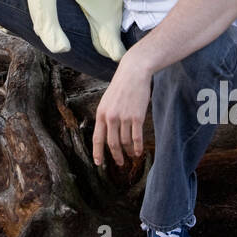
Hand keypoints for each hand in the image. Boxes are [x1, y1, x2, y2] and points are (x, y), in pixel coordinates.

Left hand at [93, 50, 151, 166]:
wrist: (133, 73)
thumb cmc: (121, 86)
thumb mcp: (107, 100)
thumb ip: (106, 116)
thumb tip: (106, 133)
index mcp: (101, 113)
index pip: (97, 138)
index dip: (98, 152)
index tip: (99, 163)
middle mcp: (110, 117)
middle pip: (112, 144)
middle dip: (116, 156)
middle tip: (120, 163)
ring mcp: (124, 118)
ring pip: (125, 142)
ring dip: (128, 152)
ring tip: (132, 156)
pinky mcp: (137, 117)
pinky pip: (136, 138)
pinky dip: (138, 147)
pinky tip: (139, 152)